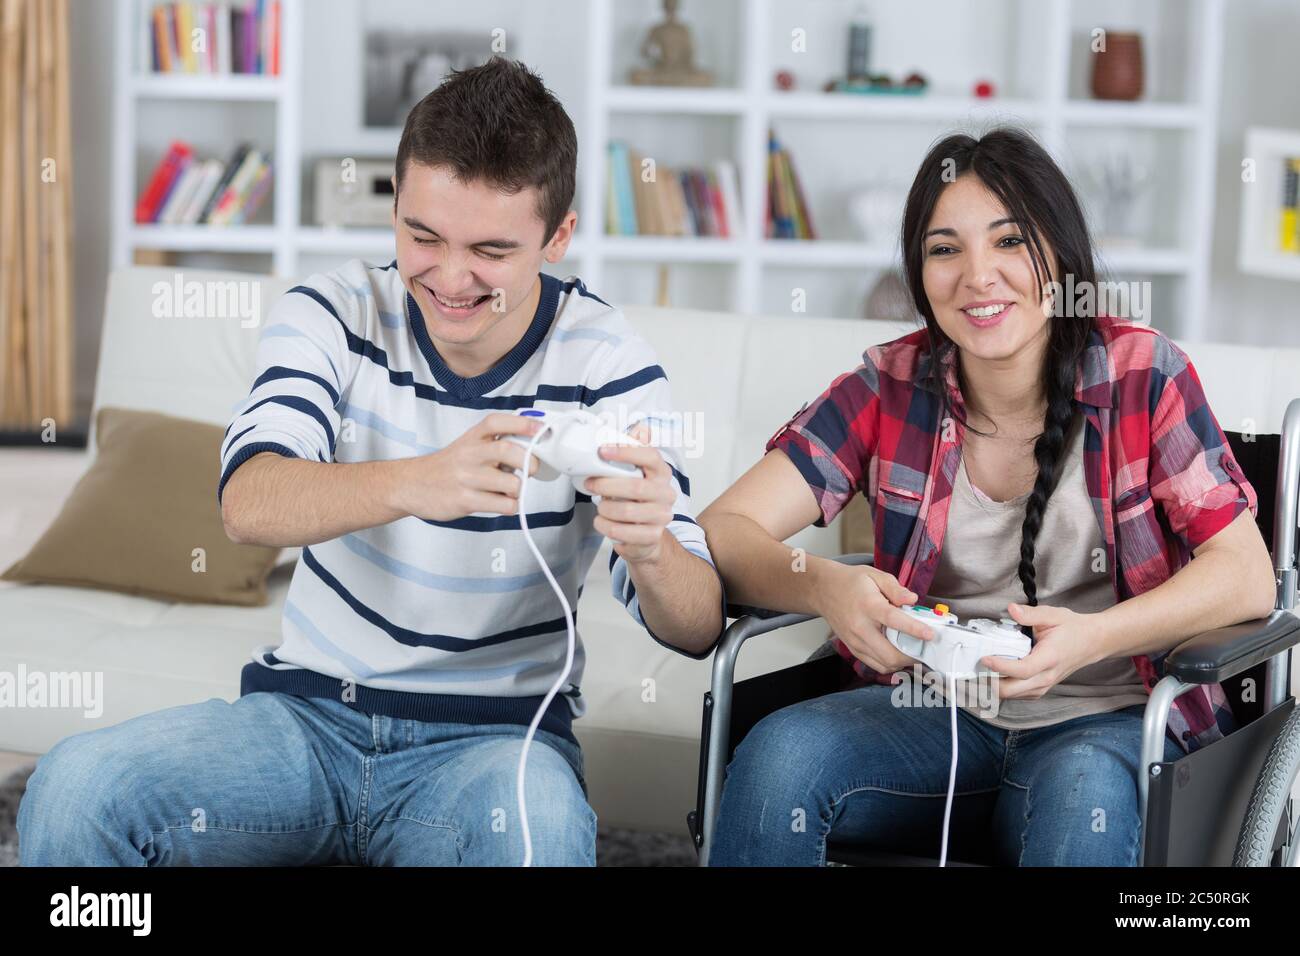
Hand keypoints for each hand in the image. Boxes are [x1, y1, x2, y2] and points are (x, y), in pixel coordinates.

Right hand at [389, 412, 541, 521]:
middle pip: (509, 451)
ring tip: (509, 491)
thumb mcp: (467, 445)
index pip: (497, 422)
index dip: (522, 423)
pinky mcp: (465, 500)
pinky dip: (510, 505)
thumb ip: (495, 444)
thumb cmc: (447, 467)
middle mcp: (469, 454)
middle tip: (529, 470)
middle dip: (529, 462)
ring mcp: (467, 478)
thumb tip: (532, 446)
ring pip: (512, 483)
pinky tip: (501, 502)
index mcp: (472, 437)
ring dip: (519, 490)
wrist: (410, 485)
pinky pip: (503, 504)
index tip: (540, 428)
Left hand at [583, 423, 675, 563]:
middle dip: (607, 485)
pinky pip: (621, 531)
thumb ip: (635, 452)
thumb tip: (640, 427)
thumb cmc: (636, 499)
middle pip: (636, 486)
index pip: (650, 456)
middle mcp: (666, 494)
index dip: (626, 452)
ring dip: (605, 508)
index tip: (603, 451)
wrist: (647, 535)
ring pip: (626, 510)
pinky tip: (602, 521)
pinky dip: (605, 526)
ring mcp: (661, 516)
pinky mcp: (652, 536)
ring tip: (600, 507)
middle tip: (591, 484)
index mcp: (662, 473)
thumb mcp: (635, 474)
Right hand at [811, 562, 935, 673]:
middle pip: (889, 653)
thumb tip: (912, 600)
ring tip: (913, 651)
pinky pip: (876, 665)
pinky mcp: (853, 649)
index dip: (913, 629)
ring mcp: (855, 641)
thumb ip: (895, 588)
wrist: (823, 590)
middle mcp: (860, 627)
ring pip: (884, 664)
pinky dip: (891, 664)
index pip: (893, 620)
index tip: (930, 634)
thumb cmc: (851, 582)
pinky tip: (898, 653)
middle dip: (912, 655)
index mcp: (868, 606)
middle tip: (924, 647)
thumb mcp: (874, 575)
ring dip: (903, 662)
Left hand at [979, 602, 1105, 698]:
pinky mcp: (1041, 688)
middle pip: (1013, 690)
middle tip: (971, 671)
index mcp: (1049, 658)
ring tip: (975, 675)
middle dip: (989, 683)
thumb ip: (1030, 614)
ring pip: (1014, 696)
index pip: (1023, 669)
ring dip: (993, 688)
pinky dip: (1002, 690)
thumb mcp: (1053, 615)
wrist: (1093, 642)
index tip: (984, 658)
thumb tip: (1012, 610)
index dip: (1001, 666)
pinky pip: (1018, 695)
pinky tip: (990, 679)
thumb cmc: (1073, 629)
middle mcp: (1046, 676)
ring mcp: (1044, 685)